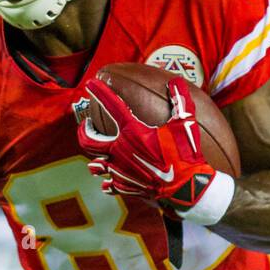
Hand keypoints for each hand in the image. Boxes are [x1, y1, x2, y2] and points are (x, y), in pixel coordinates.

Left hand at [78, 76, 218, 216]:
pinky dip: (107, 181)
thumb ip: (180, 100)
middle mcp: (120, 150)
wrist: (185, 187)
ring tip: (98, 154)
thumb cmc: (184, 154)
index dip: (100, 91)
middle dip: (84, 130)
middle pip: (88, 140)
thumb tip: (176, 81)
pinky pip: (108, 184)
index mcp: (133, 132)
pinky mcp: (124, 186)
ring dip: (95, 158)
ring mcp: (120, 170)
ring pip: (95, 165)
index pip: (112, 105)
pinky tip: (109, 179)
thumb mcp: (185, 124)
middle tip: (87, 125)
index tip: (91, 83)